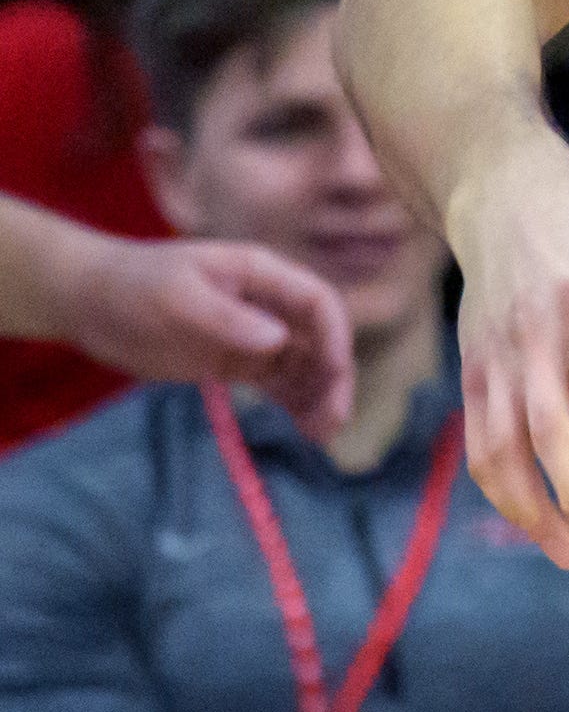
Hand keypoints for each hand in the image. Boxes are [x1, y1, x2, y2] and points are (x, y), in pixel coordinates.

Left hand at [59, 228, 356, 434]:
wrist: (90, 302)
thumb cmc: (133, 285)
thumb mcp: (176, 296)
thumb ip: (227, 317)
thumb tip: (278, 342)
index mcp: (263, 275)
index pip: (319, 303)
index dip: (335, 336)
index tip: (334, 373)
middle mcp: (268, 305)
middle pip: (320, 340)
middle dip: (333, 379)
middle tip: (333, 421)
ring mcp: (253, 335)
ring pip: (304, 367)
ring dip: (318, 397)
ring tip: (319, 435)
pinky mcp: (236, 362)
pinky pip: (278, 384)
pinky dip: (295, 405)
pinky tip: (303, 429)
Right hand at [445, 130, 568, 568]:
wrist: (507, 202)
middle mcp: (533, 339)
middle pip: (548, 431)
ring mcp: (492, 358)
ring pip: (499, 449)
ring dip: (529, 508)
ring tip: (568, 550)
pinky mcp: (469, 372)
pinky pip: (477, 443)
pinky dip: (500, 488)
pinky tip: (532, 518)